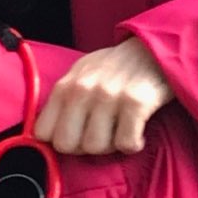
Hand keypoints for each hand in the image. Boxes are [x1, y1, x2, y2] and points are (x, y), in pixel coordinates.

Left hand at [33, 35, 172, 155]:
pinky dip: (133, 145)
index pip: (42, 132)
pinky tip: (138, 134)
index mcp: (64, 86)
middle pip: (66, 145)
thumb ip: (64, 101)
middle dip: (83, 148)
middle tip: (101, 137)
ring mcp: (108, 96)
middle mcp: (82, 90)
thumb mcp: (80, 75)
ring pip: (95, 147)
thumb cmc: (115, 67)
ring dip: (111, 146)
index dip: (60, 141)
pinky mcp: (136, 102)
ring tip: (120, 132)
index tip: (78, 137)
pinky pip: (125, 144)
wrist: (154, 48)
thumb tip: (47, 135)